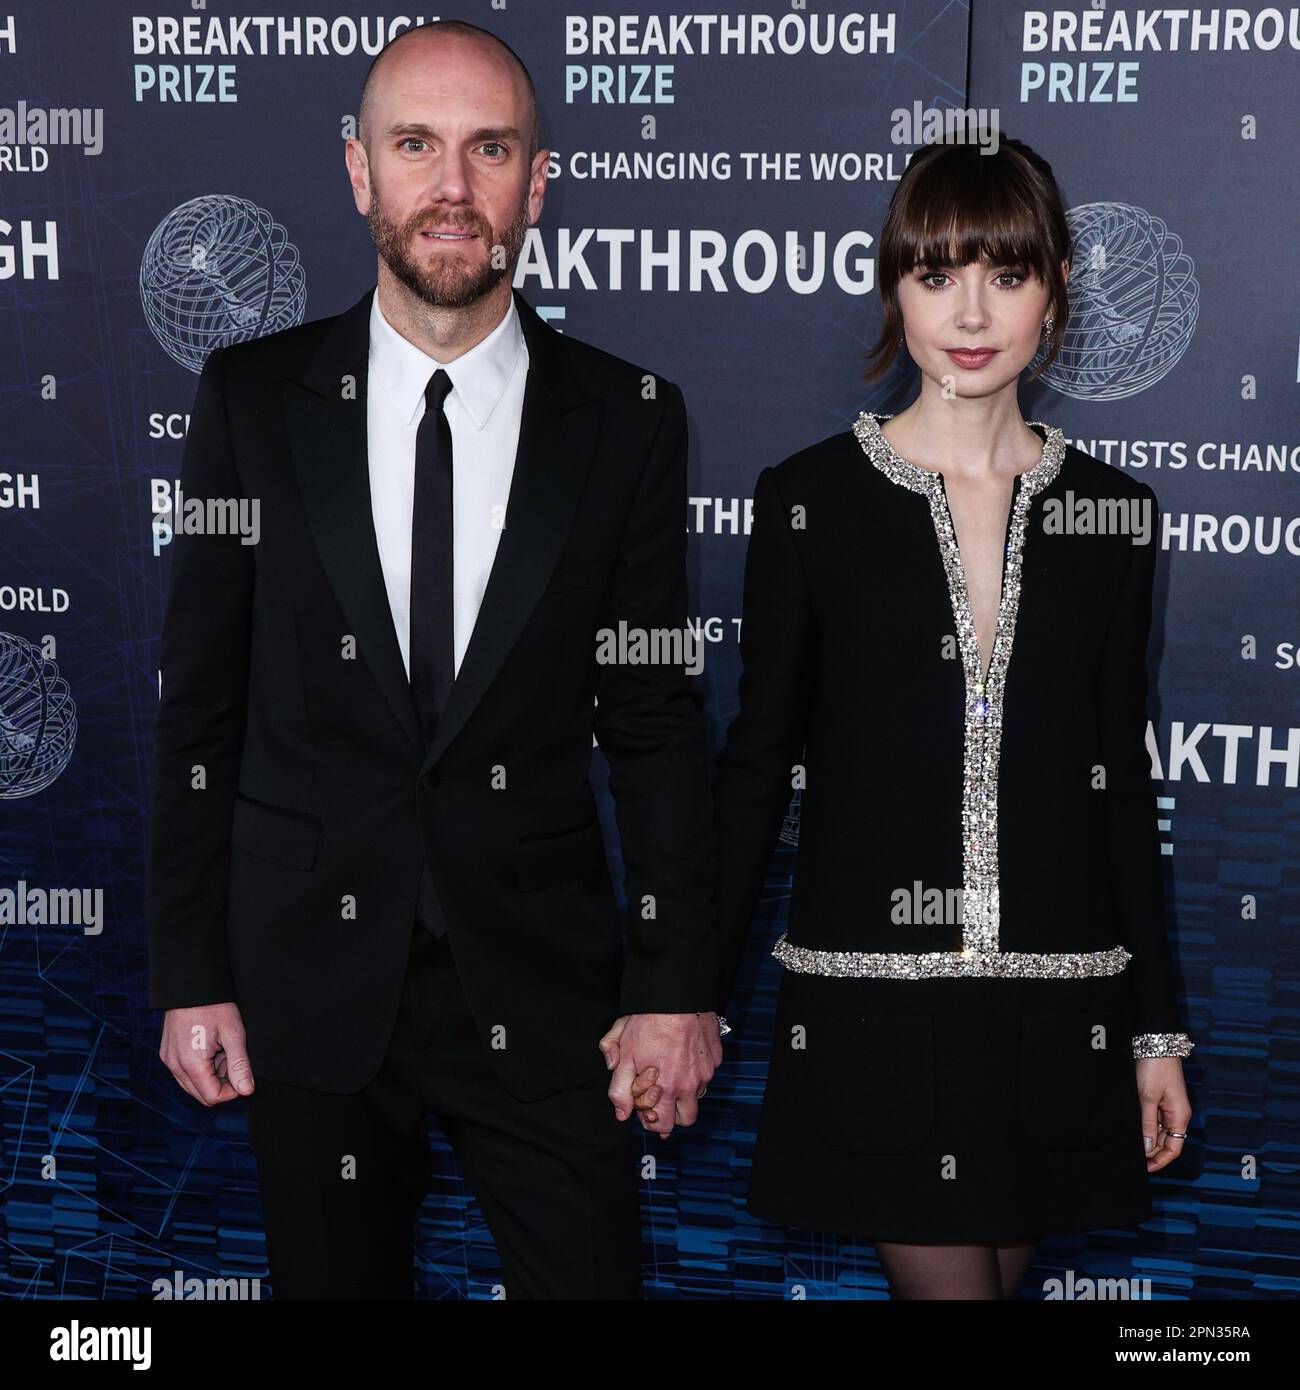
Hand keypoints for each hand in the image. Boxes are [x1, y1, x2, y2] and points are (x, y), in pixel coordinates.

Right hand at [159, 1002, 254, 1104]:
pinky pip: (184, 1073)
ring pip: (192, 1085)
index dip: (232, 1090)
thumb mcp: (234, 1034)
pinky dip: (199, 1067)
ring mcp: (169, 1060)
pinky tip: (210, 1048)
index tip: (242, 1073)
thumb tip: (246, 1090)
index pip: (212, 1097)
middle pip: (201, 1094)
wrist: (191, 985)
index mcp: (191, 1063)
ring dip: (210, 1076)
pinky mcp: (167, 1054)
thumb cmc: (214, 1006)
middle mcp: (175, 1065)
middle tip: (231, 1059)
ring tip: (221, 1051)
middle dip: (221, 1083)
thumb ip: (239, 1065)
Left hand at [606, 1012, 721, 1137]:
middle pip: (686, 1119)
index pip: (664, 1125)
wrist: (676, 997)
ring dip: (686, 1093)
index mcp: (667, 1088)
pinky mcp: (715, 1058)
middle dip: (673, 1115)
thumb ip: (619, 1089)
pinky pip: (707, 1074)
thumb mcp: (624, 1054)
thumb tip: (622, 1112)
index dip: (652, 1120)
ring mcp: (705, 1072)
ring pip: (698, 1097)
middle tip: (662, 1100)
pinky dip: (696, 1072)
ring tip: (672, 1075)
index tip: (647, 1109)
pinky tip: (684, 1056)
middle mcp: (690, 1085)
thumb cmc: (649, 1022)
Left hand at [1137, 1056, 1189, 1171]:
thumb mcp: (1148, 1097)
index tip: (1144, 1168)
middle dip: (1152, 1153)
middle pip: (1166, 1143)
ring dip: (1147, 1140)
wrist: (1155, 1043)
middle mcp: (1176, 1114)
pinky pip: (1154, 1119)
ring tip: (1131, 1148)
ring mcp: (1168, 1106)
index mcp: (1179, 1117)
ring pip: (1159, 1132)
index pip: (1173, 1149)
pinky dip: (1145, 1127)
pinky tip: (1133, 1131)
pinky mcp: (1159, 1098)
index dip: (1160, 1161)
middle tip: (1133, 1160)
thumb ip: (1148, 1123)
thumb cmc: (1155, 1068)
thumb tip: (1148, 1148)